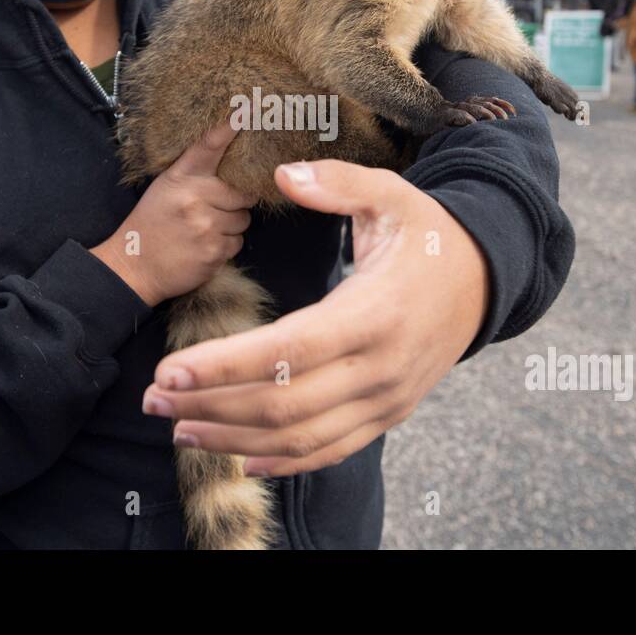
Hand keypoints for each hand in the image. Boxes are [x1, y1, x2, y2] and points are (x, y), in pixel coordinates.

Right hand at [91, 120, 252, 306]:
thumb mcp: (164, 188)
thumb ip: (194, 175)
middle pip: (242, 193)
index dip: (230, 126)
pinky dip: (225, 247)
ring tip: (202, 231)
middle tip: (209, 211)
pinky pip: (238, 243)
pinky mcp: (214, 251)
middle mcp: (195, 197)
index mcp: (181, 177)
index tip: (249, 107)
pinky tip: (203, 247)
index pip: (209, 145)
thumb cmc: (152, 224)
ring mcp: (206, 225)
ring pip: (243, 220)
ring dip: (229, 226)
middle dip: (233, 203)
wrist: (133, 266)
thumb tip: (232, 165)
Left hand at [140, 159, 489, 475]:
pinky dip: (282, 461)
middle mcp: (380, 367)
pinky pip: (330, 450)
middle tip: (151, 399)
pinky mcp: (388, 415)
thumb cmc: (426, 234)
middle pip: (281, 403)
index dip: (223, 365)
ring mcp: (386, 399)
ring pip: (299, 437)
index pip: (287, 351)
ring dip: (232, 438)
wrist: (483, 281)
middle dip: (209, 404)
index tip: (169, 369)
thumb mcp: (391, 195)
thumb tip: (281, 173)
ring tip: (177, 427)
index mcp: (374, 312)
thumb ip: (336, 184)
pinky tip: (239, 458)